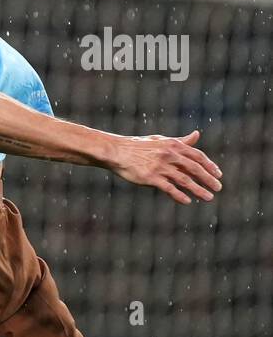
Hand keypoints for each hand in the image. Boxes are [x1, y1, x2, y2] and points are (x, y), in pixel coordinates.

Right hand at [105, 129, 222, 203]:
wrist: (117, 151)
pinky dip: (179, 195)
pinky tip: (187, 201)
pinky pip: (169, 188)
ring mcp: (160, 167)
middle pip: (194, 169)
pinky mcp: (150, 177)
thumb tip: (197, 135)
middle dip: (208, 179)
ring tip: (208, 197)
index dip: (210, 166)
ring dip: (198, 190)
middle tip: (218, 188)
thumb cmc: (139, 146)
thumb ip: (181, 141)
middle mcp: (169, 155)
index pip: (197, 156)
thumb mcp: (162, 140)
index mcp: (173, 145)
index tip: (218, 174)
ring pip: (184, 180)